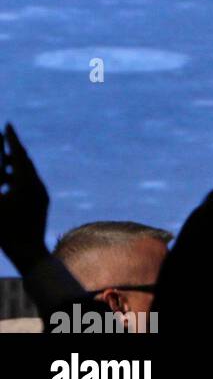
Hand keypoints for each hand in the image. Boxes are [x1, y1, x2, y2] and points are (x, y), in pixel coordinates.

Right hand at [0, 123, 49, 275]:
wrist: (30, 254)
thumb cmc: (6, 232)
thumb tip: (0, 170)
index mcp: (26, 182)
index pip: (18, 154)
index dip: (11, 139)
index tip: (8, 124)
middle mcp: (37, 184)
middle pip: (25, 160)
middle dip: (14, 148)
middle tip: (8, 135)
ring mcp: (41, 193)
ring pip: (28, 172)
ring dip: (16, 165)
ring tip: (4, 160)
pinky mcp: (42, 202)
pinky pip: (31, 183)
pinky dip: (19, 178)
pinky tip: (9, 180)